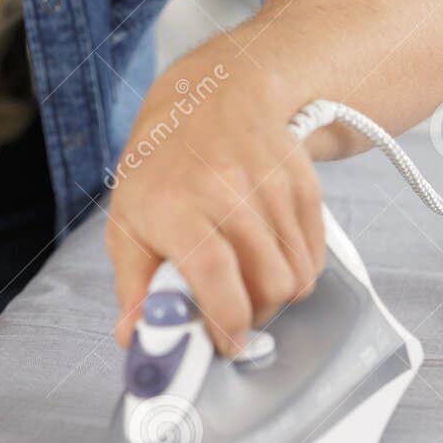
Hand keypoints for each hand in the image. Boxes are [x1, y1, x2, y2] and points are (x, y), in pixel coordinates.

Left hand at [106, 56, 325, 353]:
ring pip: (297, 277)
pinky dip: (296, 271)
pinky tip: (268, 255)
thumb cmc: (163, 167)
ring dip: (275, 295)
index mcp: (176, 205)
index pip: (215, 275)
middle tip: (232, 310)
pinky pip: (314, 256)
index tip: (224, 344)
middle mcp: (227, 192)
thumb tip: (135, 338)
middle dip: (253, 314)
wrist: (211, 98)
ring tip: (247, 279)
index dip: (226, 322)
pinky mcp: (303, 185)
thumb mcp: (127, 222)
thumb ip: (133, 286)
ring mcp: (271, 187)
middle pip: (268, 284)